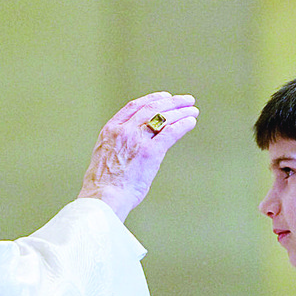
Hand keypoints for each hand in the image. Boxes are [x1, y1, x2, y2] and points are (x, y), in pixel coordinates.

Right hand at [79, 92, 197, 221]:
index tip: (164, 97)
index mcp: (110, 130)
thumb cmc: (103, 186)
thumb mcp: (104, 156)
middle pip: (152, 108)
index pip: (134, 106)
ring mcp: (137, 140)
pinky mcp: (151, 152)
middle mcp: (124, 130)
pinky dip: (183, 125)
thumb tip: (131, 150)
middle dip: (172, 102)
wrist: (103, 198)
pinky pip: (171, 132)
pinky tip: (191, 122)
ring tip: (193, 110)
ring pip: (163, 117)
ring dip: (181, 111)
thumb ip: (118, 147)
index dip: (152, 99)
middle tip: (185, 100)